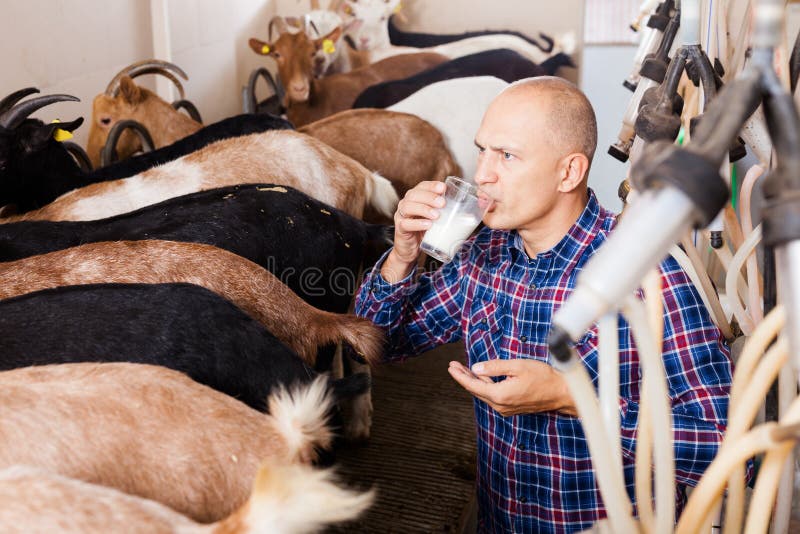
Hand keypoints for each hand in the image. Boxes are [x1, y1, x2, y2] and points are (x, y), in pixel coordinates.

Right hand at [381, 181, 445, 282]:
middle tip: (443, 203)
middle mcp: (406, 204)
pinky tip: (428, 225)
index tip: (443, 188)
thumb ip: (447, 213)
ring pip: (408, 207)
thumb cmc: (425, 232)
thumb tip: (470, 212)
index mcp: (416, 198)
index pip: (421, 186)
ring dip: (423, 209)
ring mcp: (401, 216)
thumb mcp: (436, 220)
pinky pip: (406, 224)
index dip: (431, 186)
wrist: (410, 250)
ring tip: (436, 215)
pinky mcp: (400, 229)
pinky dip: (417, 223)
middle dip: (429, 197)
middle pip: (414, 194)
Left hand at [447, 358, 576, 416]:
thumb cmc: (543, 377)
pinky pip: (493, 396)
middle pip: (476, 390)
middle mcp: (501, 405)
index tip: (450, 366)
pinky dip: (484, 386)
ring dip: (474, 381)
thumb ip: (495, 367)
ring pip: (484, 393)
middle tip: (453, 365)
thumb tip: (476, 368)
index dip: (460, 375)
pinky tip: (481, 377)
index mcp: (500, 395)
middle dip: (464, 377)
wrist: (561, 393)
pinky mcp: (511, 407)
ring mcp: (506, 408)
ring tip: (464, 369)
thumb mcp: (517, 366)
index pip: (473, 385)